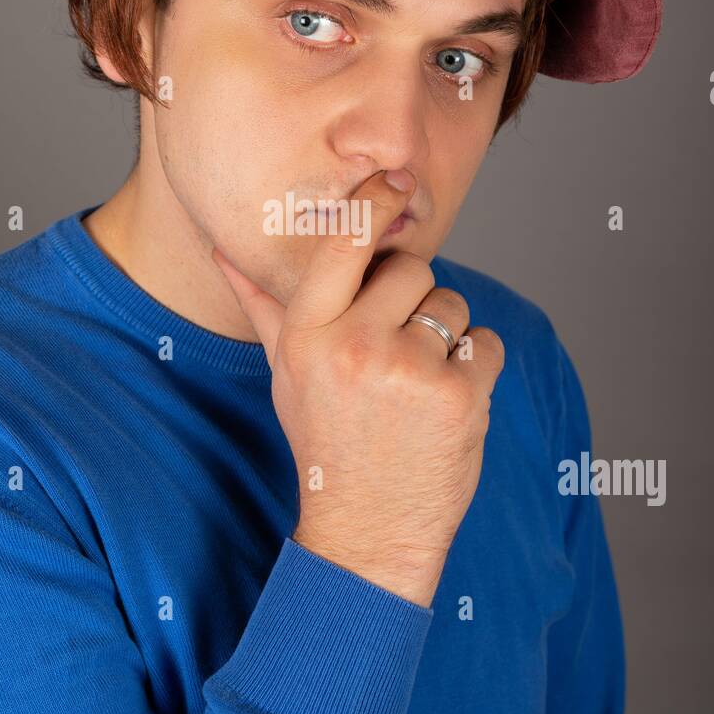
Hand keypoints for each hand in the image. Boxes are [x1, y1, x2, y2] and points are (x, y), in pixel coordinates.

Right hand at [212, 169, 504, 607]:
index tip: (395, 181)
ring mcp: (410, 371)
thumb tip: (223, 249)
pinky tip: (445, 407)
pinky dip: (479, 370)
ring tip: (415, 386)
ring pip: (453, 306)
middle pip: (413, 269)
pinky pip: (489, 344)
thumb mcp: (286, 373)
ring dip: (447, 337)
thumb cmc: (325, 444)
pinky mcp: (462, 397)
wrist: (366, 532)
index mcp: (308, 335)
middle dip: (414, 300)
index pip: (347, 241)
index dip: (375, 202)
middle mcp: (355, 347)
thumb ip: (263, 306)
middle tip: (396, 350)